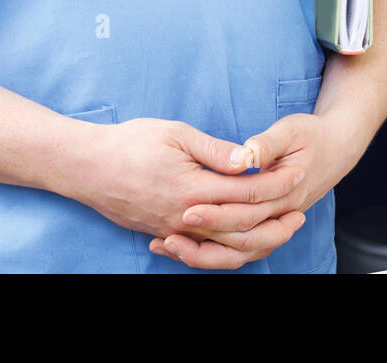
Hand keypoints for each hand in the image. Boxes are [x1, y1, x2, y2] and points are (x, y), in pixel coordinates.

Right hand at [77, 117, 306, 269]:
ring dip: (256, 242)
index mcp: (192, 189)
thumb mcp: (175, 134)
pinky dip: (226, 251)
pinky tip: (241, 244)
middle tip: (300, 211)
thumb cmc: (130, 143)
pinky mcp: (162, 234)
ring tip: (279, 231)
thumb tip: (248, 159)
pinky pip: (201, 252)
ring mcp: (172, 231)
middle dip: (275, 220)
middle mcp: (184, 217)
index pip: (246, 193)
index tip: (297, 173)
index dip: (275, 184)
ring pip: (223, 248)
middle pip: (241, 228)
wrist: (86, 167)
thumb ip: (214, 150)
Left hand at [150, 111, 361, 268]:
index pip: (249, 209)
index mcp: (287, 190)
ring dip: (205, 254)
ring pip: (241, 252)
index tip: (188, 208)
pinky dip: (213, 252)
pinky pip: (241, 249)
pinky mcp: (268, 224)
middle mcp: (282, 213)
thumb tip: (246, 154)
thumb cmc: (311, 135)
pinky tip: (184, 246)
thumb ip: (268, 143)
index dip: (218, 212)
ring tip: (169, 245)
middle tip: (171, 231)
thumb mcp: (292, 129)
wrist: (336, 148)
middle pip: (242, 237)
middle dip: (205, 236)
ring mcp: (276, 222)